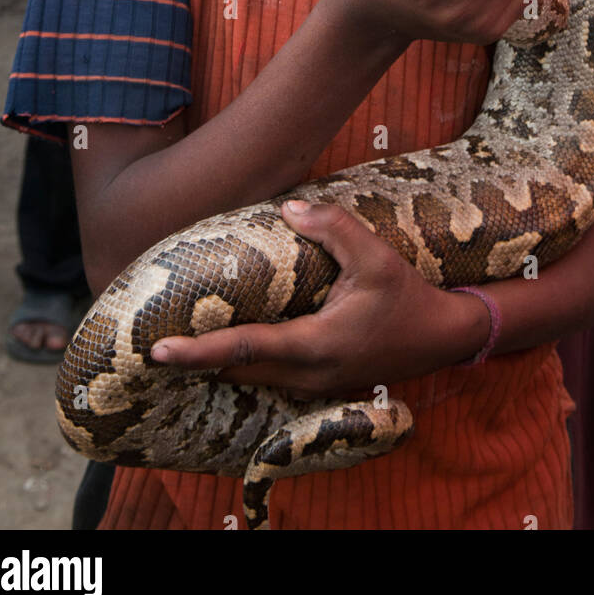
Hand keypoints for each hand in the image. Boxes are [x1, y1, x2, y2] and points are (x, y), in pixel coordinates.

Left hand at [149, 201, 488, 397]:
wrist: (442, 338)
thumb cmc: (408, 297)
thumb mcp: (377, 257)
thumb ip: (334, 229)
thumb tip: (289, 208)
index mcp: (316, 345)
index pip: (246, 349)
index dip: (199, 351)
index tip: (158, 351)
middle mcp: (307, 374)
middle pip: (236, 370)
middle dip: (195, 359)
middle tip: (151, 340)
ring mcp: (313, 386)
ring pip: (251, 378)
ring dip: (217, 362)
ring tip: (178, 341)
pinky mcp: (318, 385)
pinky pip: (268, 377)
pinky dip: (242, 363)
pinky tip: (225, 345)